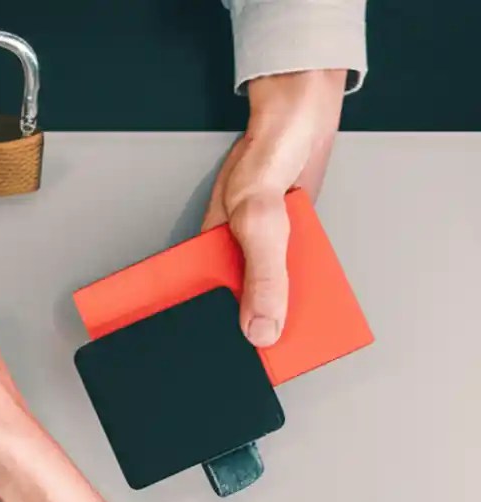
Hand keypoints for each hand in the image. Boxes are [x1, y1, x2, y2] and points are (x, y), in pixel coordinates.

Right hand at [203, 69, 346, 346]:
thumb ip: (264, 278)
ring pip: (270, 294)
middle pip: (236, 304)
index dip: (207, 329)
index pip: (201, 300)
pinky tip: (314, 303)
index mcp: (206, 251)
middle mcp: (231, 254)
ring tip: (293, 337)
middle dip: (249, 328)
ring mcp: (261, 251)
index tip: (221, 360)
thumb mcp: (260, 226)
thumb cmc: (262, 162)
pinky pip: (297, 276)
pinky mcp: (290, 244)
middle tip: (264, 357)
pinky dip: (306, 287)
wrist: (301, 126)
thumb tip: (262, 329)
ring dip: (284, 309)